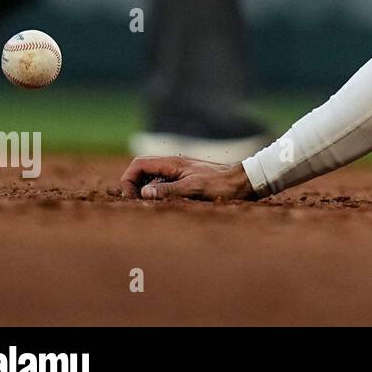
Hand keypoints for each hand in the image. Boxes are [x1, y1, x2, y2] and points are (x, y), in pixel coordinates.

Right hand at [120, 156, 256, 200]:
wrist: (243, 182)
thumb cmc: (221, 185)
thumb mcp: (193, 189)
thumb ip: (168, 190)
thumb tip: (144, 192)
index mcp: (172, 163)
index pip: (138, 164)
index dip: (128, 180)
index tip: (131, 198)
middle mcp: (172, 166)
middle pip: (141, 171)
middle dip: (133, 187)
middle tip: (138, 205)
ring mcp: (178, 173)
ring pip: (151, 180)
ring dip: (146, 193)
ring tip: (151, 208)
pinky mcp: (184, 181)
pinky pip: (163, 186)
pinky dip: (158, 195)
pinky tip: (165, 206)